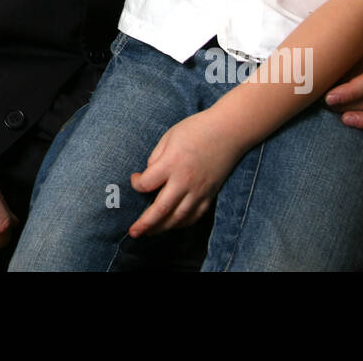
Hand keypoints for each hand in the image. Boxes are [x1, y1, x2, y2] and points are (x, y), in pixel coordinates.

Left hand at [129, 111, 242, 236]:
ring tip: (149, 232)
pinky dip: (182, 223)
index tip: (135, 178)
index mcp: (172, 163)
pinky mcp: (210, 195)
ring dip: (162, 228)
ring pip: (178, 218)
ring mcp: (199, 191)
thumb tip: (148, 176)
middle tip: (133, 232)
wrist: (229, 131)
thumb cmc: (196, 129)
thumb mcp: (169, 136)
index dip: (136, 184)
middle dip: (145, 223)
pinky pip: (194, 216)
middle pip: (161, 209)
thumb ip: (156, 158)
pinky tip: (172, 224)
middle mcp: (185, 181)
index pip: (147, 183)